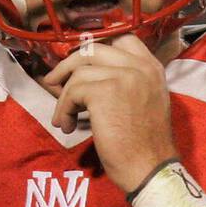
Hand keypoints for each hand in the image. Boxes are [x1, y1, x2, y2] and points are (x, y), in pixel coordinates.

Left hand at [42, 35, 176, 192]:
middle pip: (92, 49)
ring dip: (64, 97)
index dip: (95, 49)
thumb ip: (128, 81)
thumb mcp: (146, 101)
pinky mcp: (104, 92)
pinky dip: (63, 110)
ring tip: (64, 118)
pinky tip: (67, 126)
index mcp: (151, 67)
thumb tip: (87, 74)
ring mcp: (122, 77)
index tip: (80, 65)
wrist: (150, 168)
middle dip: (68, 65)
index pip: (121, 38)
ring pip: (78, 73)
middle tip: (53, 83)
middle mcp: (139, 66)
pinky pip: (72, 93)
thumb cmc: (145, 145)